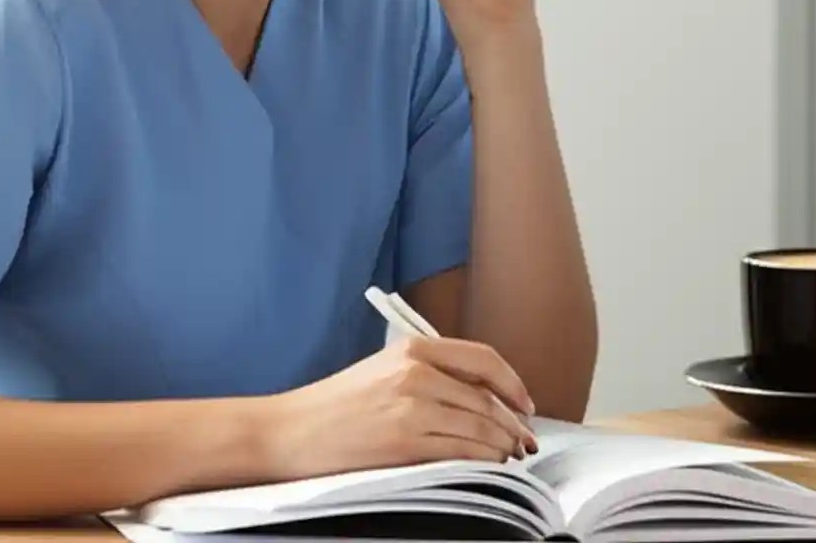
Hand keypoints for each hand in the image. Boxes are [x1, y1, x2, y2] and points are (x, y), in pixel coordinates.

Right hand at [262, 337, 539, 480]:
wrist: (291, 431)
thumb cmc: (333, 406)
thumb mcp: (381, 370)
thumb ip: (427, 372)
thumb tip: (479, 396)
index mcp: (410, 350)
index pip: (483, 359)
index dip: (513, 384)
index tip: (524, 404)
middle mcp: (415, 373)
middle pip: (488, 398)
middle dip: (514, 424)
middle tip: (524, 441)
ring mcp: (412, 408)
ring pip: (482, 427)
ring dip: (503, 446)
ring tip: (508, 456)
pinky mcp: (405, 442)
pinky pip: (464, 452)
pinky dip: (485, 461)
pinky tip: (487, 465)